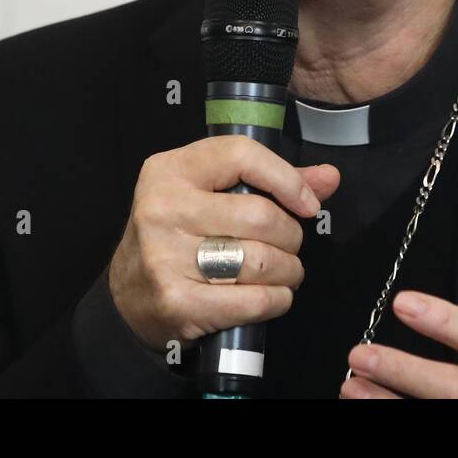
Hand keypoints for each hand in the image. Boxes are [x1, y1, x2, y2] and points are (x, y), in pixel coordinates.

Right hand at [108, 134, 339, 351]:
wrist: (128, 296)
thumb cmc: (177, 237)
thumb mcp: (210, 194)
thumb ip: (270, 182)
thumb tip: (328, 177)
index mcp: (170, 170)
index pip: (241, 155)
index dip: (287, 178)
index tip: (307, 203)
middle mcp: (163, 208)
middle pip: (260, 216)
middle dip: (291, 235)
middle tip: (288, 245)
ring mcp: (166, 257)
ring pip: (261, 261)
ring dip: (289, 271)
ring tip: (284, 271)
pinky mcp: (177, 301)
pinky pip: (253, 300)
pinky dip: (277, 300)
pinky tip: (273, 295)